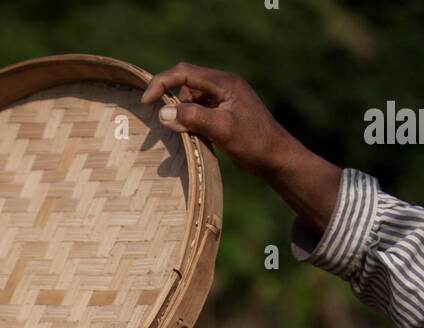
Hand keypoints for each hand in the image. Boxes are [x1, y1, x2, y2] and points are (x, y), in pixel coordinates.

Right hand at [142, 62, 290, 180]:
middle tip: (168, 126)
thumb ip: (193, 117)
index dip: (162, 83)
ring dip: (184, 116)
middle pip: (186, 85)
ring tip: (189, 137)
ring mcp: (224, 100)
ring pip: (192, 100)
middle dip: (173, 103)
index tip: (146, 101)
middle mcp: (224, 86)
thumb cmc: (254, 143)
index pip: (184, 73)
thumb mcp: (222, 129)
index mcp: (224, 82)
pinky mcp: (225, 114)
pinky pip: (200, 112)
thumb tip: (163, 112)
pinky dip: (192, 123)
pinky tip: (197, 139)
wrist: (277, 159)